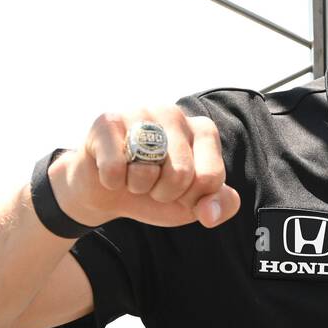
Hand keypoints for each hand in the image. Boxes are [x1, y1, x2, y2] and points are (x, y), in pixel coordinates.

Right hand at [50, 105, 240, 229]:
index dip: (192, 198)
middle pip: (180, 174)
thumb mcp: (194, 203)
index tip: (181, 191)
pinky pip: (114, 169)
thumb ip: (220, 206)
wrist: (107, 190)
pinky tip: (111, 170)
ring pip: (147, 171)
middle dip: (164, 194)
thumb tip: (210, 215)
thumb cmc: (157, 190)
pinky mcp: (107, 120)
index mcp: (204, 130)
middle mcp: (175, 114)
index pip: (210, 177)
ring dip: (137, 187)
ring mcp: (140, 112)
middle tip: (152, 184)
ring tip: (132, 174)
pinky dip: (111, 182)